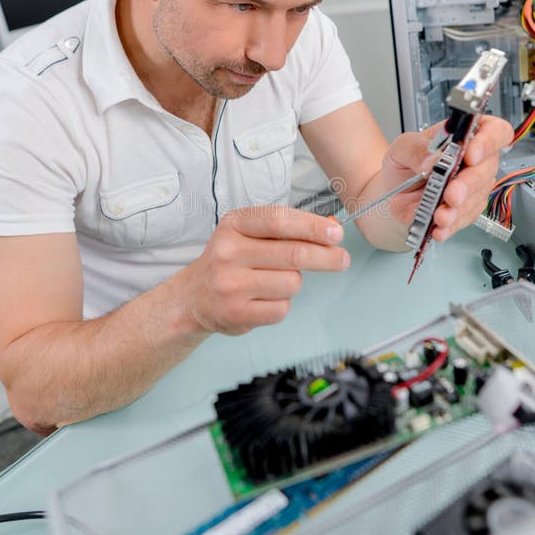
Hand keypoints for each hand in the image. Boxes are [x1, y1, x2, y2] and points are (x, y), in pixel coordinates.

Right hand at [183, 205, 349, 335]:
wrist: (193, 297)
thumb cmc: (231, 261)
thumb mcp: (248, 234)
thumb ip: (285, 230)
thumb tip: (329, 231)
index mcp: (234, 224)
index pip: (280, 221)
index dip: (313, 227)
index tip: (336, 234)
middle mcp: (228, 252)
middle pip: (294, 254)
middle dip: (326, 257)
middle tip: (342, 259)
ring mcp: (230, 284)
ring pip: (292, 283)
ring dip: (295, 282)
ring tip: (277, 281)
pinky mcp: (235, 313)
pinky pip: (282, 308)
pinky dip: (283, 304)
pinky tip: (266, 299)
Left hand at [381, 115, 513, 242]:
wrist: (395, 190)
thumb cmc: (405, 162)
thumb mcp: (402, 147)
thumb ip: (416, 151)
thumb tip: (433, 161)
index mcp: (464, 136)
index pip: (494, 131)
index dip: (488, 141)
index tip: (471, 154)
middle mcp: (475, 161)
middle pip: (487, 168)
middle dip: (468, 183)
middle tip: (451, 194)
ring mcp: (473, 187)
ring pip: (477, 197)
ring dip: (458, 209)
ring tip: (439, 216)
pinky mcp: (466, 210)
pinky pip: (465, 219)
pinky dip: (451, 226)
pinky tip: (439, 228)